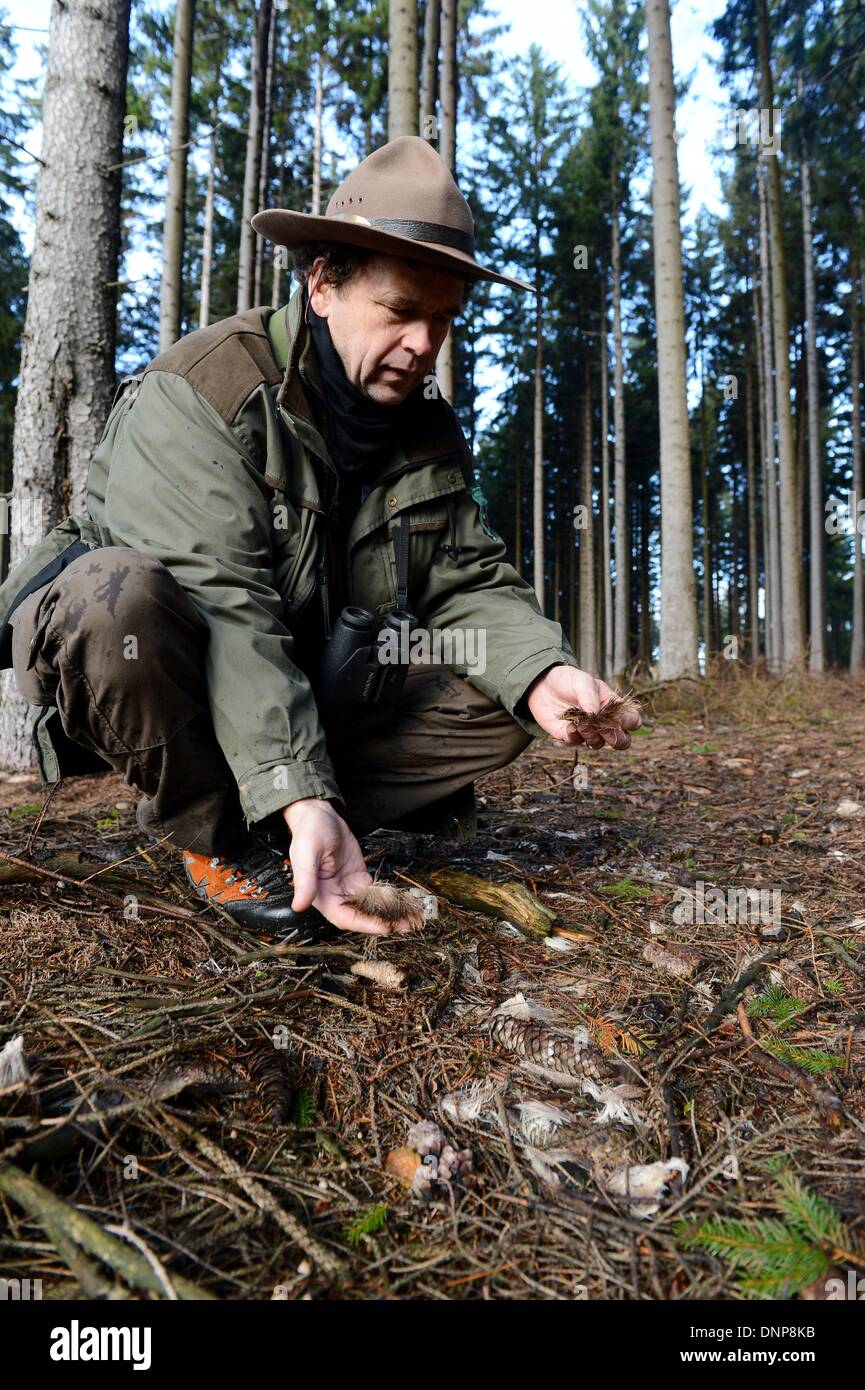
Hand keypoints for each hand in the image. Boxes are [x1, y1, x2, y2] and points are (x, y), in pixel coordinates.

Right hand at [282, 798, 413, 935]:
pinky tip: (405, 903)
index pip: (343, 918)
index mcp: (320, 896)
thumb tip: (299, 906)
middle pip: (360, 916)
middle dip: (382, 923)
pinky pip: (376, 893)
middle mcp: (335, 896)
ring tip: (411, 919)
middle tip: (406, 925)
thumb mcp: (306, 853)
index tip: (384, 927)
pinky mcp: (360, 878)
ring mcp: (349, 888)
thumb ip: (305, 880)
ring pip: (371, 908)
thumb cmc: (308, 831)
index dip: (363, 924)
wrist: (319, 814)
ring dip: (389, 914)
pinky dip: (390, 900)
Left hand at [526, 664, 640, 749]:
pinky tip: (569, 724)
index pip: (632, 721)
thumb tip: (595, 716)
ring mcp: (587, 731)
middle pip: (622, 741)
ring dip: (592, 736)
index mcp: (612, 707)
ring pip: (599, 744)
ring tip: (582, 722)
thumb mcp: (583, 681)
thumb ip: (591, 697)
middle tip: (604, 729)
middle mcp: (603, 722)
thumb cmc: (569, 680)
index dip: (630, 723)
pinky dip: (574, 736)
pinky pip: (577, 742)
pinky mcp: (570, 735)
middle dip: (617, 740)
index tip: (619, 718)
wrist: (543, 684)